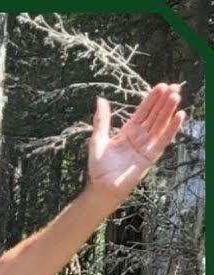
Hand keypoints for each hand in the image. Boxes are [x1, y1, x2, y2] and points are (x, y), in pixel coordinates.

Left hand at [87, 83, 184, 201]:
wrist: (102, 186)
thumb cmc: (99, 166)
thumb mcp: (98, 139)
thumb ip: (102, 120)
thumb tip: (100, 99)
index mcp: (128, 131)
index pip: (143, 111)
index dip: (152, 99)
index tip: (161, 86)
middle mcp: (140, 136)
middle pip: (155, 115)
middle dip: (164, 101)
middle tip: (174, 86)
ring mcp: (147, 145)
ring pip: (160, 124)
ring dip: (169, 110)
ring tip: (176, 96)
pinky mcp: (151, 156)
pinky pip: (164, 139)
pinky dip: (172, 128)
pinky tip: (179, 115)